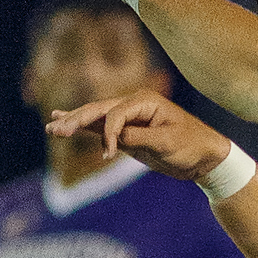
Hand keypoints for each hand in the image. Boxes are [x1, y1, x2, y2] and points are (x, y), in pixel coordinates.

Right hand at [45, 89, 231, 181]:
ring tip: (51, 126)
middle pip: (98, 110)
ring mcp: (129, 118)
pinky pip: (101, 127)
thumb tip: (114, 137)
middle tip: (53, 129)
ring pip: (96, 118)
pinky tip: (64, 120)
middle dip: (75, 119)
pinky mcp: (128, 132)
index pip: (115, 114)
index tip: (109, 155)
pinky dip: (84, 126)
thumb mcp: (167, 142)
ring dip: (74, 122)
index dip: (108, 134)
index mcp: (145, 101)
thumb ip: (138, 137)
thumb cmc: (192, 145)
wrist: (206, 156)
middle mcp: (134, 105)